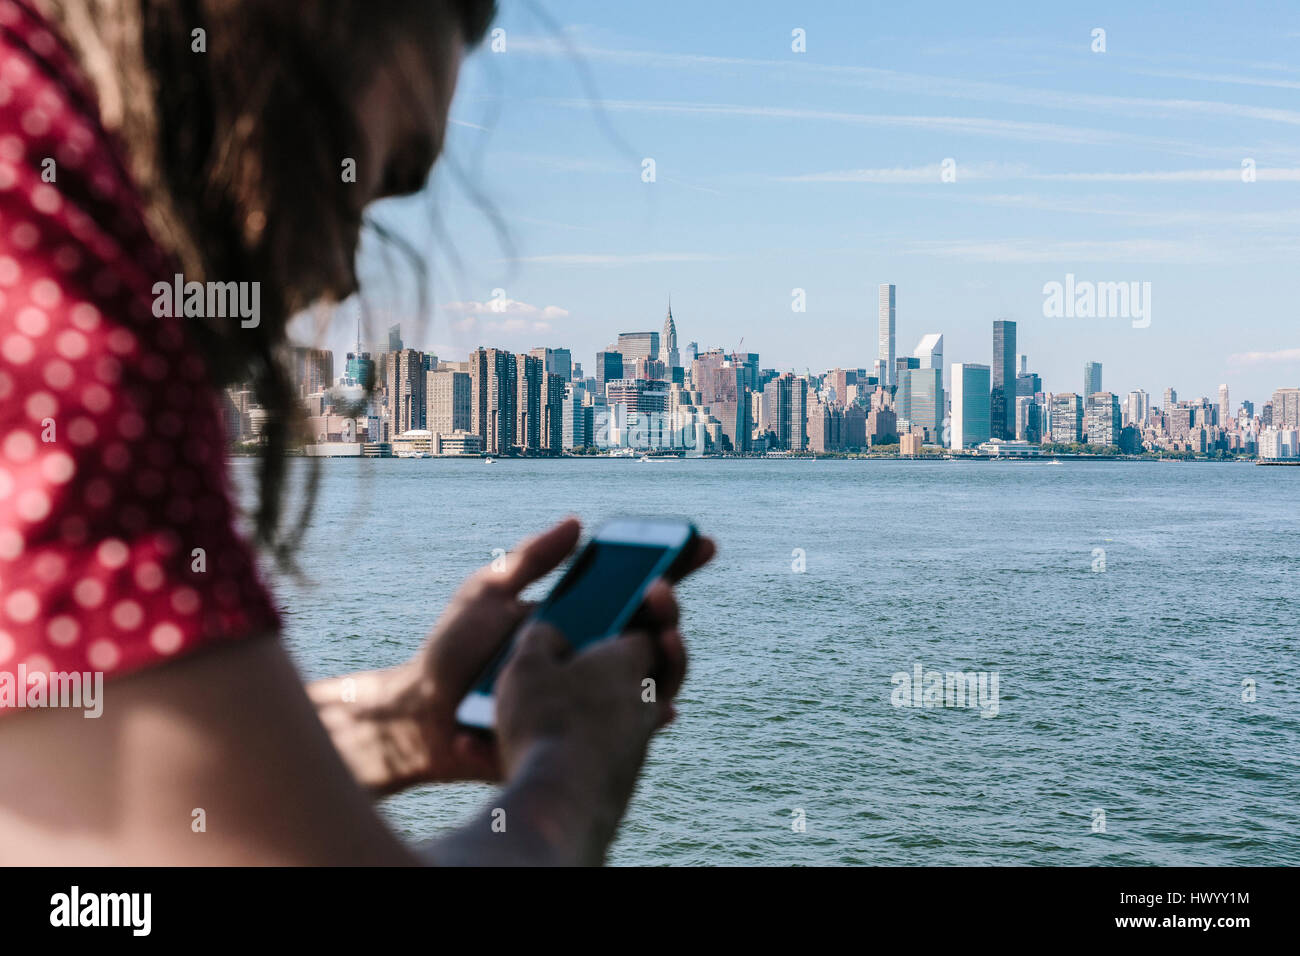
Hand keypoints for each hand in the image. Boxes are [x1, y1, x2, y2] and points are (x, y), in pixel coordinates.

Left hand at [309, 517, 713, 794]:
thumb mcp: (488, 592)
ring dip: (670, 657)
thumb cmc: (452, 651)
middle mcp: (592, 655)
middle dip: (670, 607)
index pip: (634, 589)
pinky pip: (631, 729)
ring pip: (653, 677)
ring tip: (663, 635)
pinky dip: (652, 717)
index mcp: (577, 618)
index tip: (698, 542)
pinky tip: (661, 708)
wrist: (423, 715)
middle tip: (663, 589)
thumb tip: (578, 524)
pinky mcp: (584, 735)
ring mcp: (592, 696)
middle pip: (652, 631)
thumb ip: (531, 559)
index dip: (671, 566)